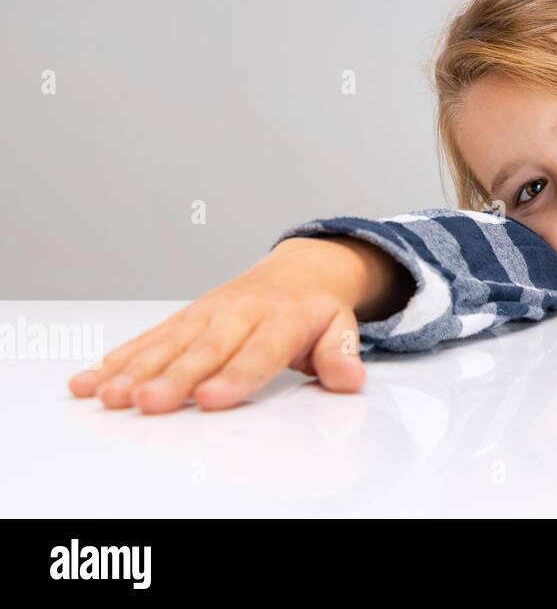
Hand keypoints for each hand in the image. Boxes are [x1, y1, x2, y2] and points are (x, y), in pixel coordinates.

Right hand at [67, 238, 373, 413]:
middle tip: (148, 402)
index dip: (235, 376)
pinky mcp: (185, 318)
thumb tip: (350, 378)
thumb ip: (341, 353)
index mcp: (281, 319)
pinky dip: (118, 358)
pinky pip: (148, 338)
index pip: (257, 352)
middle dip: (174, 377)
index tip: (212, 399)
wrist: (300, 270)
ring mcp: (207, 314)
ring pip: (168, 343)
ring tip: (109, 395)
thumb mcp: (340, 326)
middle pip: (204, 350)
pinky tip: (91, 379)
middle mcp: (238, 314)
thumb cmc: (316, 311)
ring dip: (135, 370)